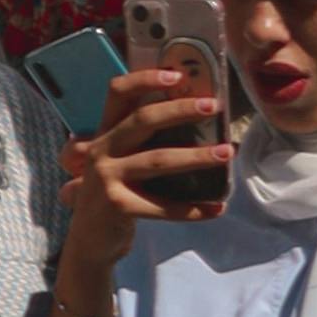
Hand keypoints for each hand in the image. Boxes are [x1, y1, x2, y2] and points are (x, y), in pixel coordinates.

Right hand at [65, 62, 228, 268]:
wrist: (89, 241)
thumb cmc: (115, 193)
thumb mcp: (120, 161)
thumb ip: (144, 141)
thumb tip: (201, 122)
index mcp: (104, 132)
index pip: (118, 92)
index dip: (145, 79)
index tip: (178, 74)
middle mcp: (101, 150)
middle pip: (143, 120)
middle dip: (181, 110)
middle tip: (213, 106)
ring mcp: (106, 178)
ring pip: (158, 160)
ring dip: (197, 156)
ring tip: (227, 152)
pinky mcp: (117, 206)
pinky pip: (163, 206)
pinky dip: (193, 209)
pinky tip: (217, 208)